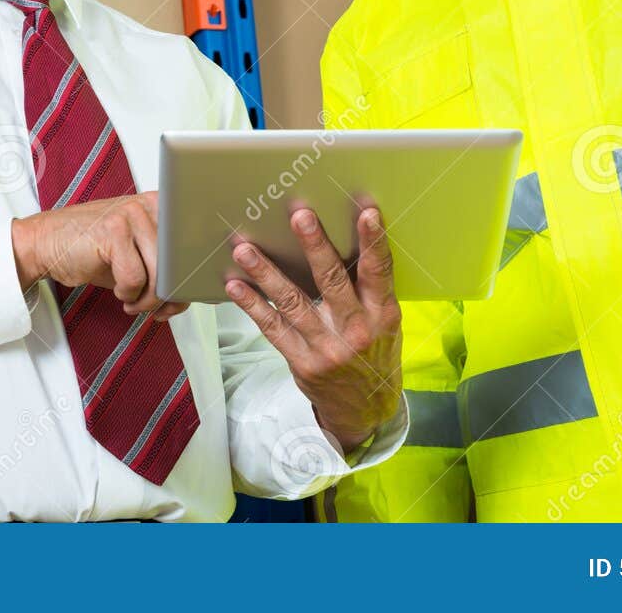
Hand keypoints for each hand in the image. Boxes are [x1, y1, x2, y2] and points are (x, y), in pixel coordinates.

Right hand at [11, 191, 185, 320]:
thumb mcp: (138, 257)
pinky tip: (117, 289)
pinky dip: (127, 293)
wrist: (46, 243)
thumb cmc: (93, 251)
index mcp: (162, 208)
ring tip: (132, 300)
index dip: (189, 282)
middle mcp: (151, 206)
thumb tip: (195, 294)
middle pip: (179, 266)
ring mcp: (132, 215)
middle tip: (153, 308)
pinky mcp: (113, 230)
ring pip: (160, 274)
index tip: (177, 299)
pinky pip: (134, 279)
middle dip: (168, 297)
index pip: (193, 249)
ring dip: (146, 299)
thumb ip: (167, 269)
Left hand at [225, 206, 402, 452]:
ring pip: (292, 302)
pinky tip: (236, 286)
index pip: (379, 272)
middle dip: (314, 245)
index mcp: (382, 314)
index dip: (374, 242)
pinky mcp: (302, 361)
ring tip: (244, 249)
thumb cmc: (375, 352)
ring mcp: (326, 347)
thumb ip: (370, 290)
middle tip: (299, 216)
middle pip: (331, 281)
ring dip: (265, 272)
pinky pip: (273, 328)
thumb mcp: (386, 322)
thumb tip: (346, 240)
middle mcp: (355, 329)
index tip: (367, 213)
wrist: (367, 409)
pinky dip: (252, 305)